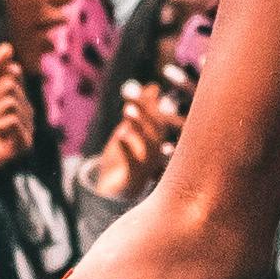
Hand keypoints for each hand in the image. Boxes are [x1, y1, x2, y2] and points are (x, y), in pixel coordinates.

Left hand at [83, 72, 185, 200]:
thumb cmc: (126, 159)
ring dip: (140, 127)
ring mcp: (148, 167)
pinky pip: (133, 163)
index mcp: (160, 143)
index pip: (166, 121)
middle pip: (158, 131)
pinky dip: (127, 148)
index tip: (154, 87)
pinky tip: (120, 136)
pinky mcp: (133, 179)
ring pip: (150, 146)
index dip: (162, 104)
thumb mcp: (133, 131)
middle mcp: (158, 155)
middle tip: (132, 95)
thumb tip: (154, 87)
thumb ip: (144, 110)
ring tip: (128, 110)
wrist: (113, 192)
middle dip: (147, 111)